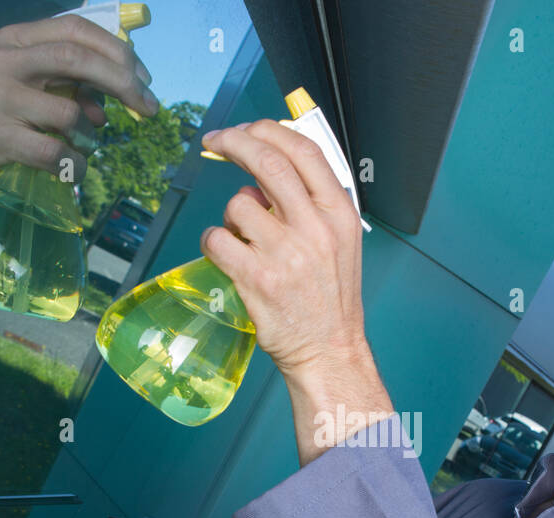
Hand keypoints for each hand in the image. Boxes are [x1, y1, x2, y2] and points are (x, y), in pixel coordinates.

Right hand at [0, 14, 159, 194]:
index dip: (118, 52)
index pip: (76, 30)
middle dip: (124, 83)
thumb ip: (65, 83)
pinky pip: (53, 152)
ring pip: (69, 112)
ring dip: (92, 137)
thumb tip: (113, 101)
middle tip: (149, 108)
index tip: (144, 79)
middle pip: (77, 60)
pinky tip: (72, 169)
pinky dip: (74, 164)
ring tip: (83, 147)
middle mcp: (2, 61)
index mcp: (14, 40)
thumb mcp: (22, 83)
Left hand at [198, 119, 367, 376]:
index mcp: (339, 213)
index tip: (246, 129)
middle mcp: (316, 229)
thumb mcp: (338, 241)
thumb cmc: (329, 297)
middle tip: (216, 140)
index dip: (268, 130)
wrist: (330, 350)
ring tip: (244, 238)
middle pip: (268, 162)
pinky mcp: (258, 279)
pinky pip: (218, 239)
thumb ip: (309, 203)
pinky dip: (214, 241)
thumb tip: (261, 170)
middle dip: (234, 141)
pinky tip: (227, 254)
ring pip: (238, 204)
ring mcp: (287, 254)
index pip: (303, 151)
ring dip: (231, 215)